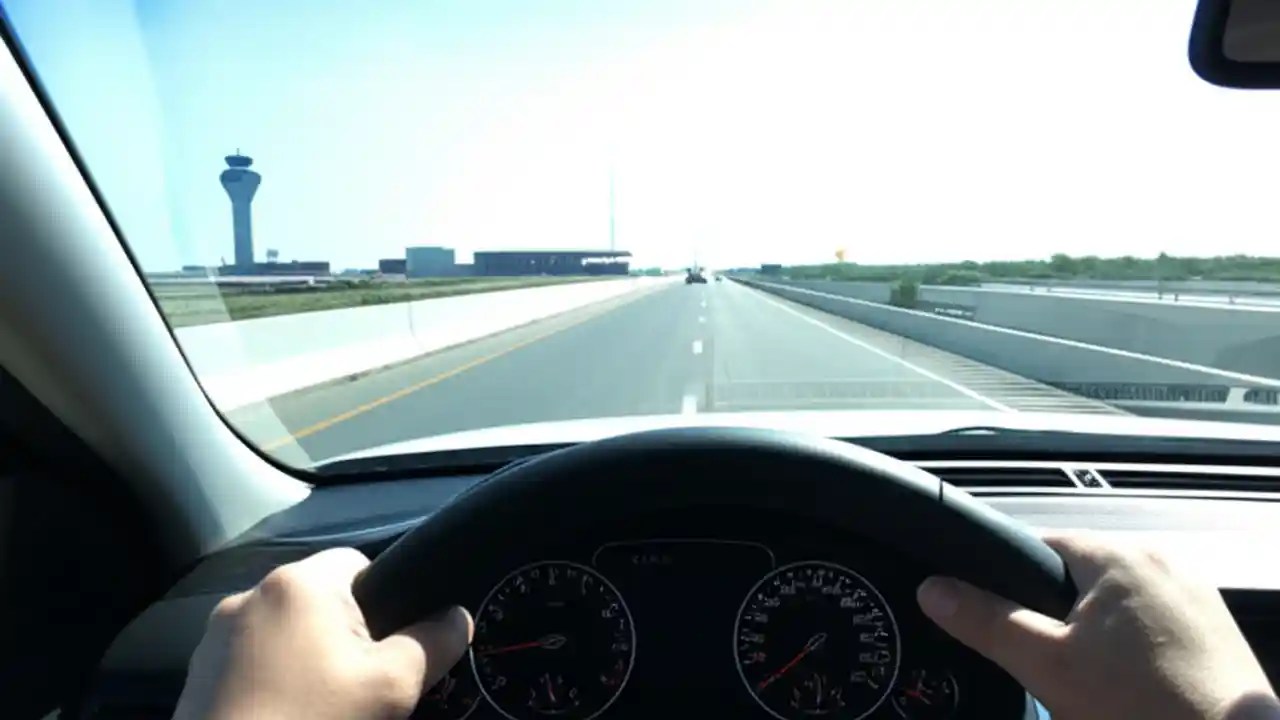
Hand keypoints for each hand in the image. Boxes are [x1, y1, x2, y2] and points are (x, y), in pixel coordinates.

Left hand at [173, 547, 472, 719]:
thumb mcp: (392, 686)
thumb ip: (433, 643)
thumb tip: (458, 617)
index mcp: (298, 583)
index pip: (358, 563)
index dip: (385, 602)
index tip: (390, 649)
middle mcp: (249, 597)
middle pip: (320, 602)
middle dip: (345, 638)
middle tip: (362, 686)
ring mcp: (215, 638)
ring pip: (285, 635)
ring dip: (306, 661)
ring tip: (322, 708)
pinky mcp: (197, 676)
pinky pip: (253, 663)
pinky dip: (274, 683)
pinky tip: (287, 715)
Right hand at [915, 533, 1276, 719]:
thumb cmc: (1140, 709)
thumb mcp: (1047, 667)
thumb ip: (987, 621)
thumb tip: (933, 588)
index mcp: (1119, 554)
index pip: (1039, 546)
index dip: (1011, 583)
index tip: (1008, 627)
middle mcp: (1162, 558)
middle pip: (1079, 575)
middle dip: (1058, 614)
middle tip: (1054, 665)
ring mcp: (1195, 592)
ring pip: (1116, 600)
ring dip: (1096, 631)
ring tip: (1095, 680)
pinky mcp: (1214, 626)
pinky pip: (1152, 620)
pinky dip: (1133, 644)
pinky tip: (1130, 683)